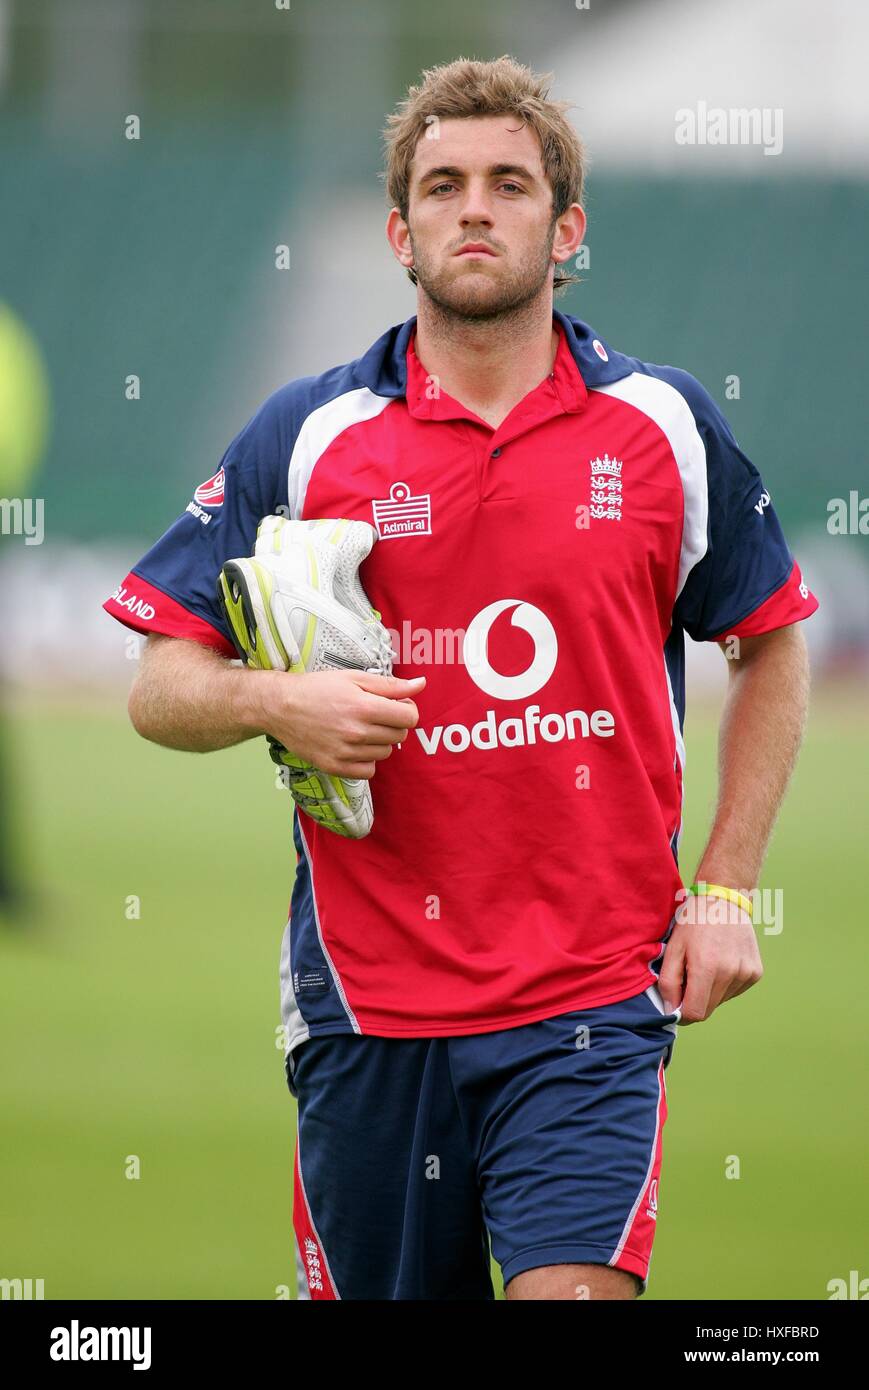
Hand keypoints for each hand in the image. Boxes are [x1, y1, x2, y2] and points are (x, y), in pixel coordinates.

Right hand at [254, 669, 425, 778]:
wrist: (281, 707)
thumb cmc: (318, 688)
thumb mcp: (354, 678)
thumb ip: (391, 684)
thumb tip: (421, 684)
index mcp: (364, 707)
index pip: (410, 717)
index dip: (407, 709)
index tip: (395, 706)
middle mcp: (357, 732)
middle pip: (400, 735)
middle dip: (393, 724)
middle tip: (375, 715)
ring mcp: (345, 752)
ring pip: (385, 753)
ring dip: (379, 741)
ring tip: (360, 728)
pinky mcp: (335, 766)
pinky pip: (369, 770)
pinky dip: (366, 760)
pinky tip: (354, 746)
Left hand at [657, 892, 763, 1024]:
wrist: (724, 900)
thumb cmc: (694, 922)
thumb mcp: (673, 948)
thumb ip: (668, 982)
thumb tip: (671, 1011)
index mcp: (707, 967)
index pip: (695, 1013)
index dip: (682, 1013)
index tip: (676, 1003)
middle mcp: (730, 973)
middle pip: (709, 1009)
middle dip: (695, 1001)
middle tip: (688, 978)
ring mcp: (746, 973)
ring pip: (722, 1000)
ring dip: (710, 992)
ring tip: (706, 965)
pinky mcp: (756, 972)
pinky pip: (734, 991)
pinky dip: (724, 984)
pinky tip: (720, 963)